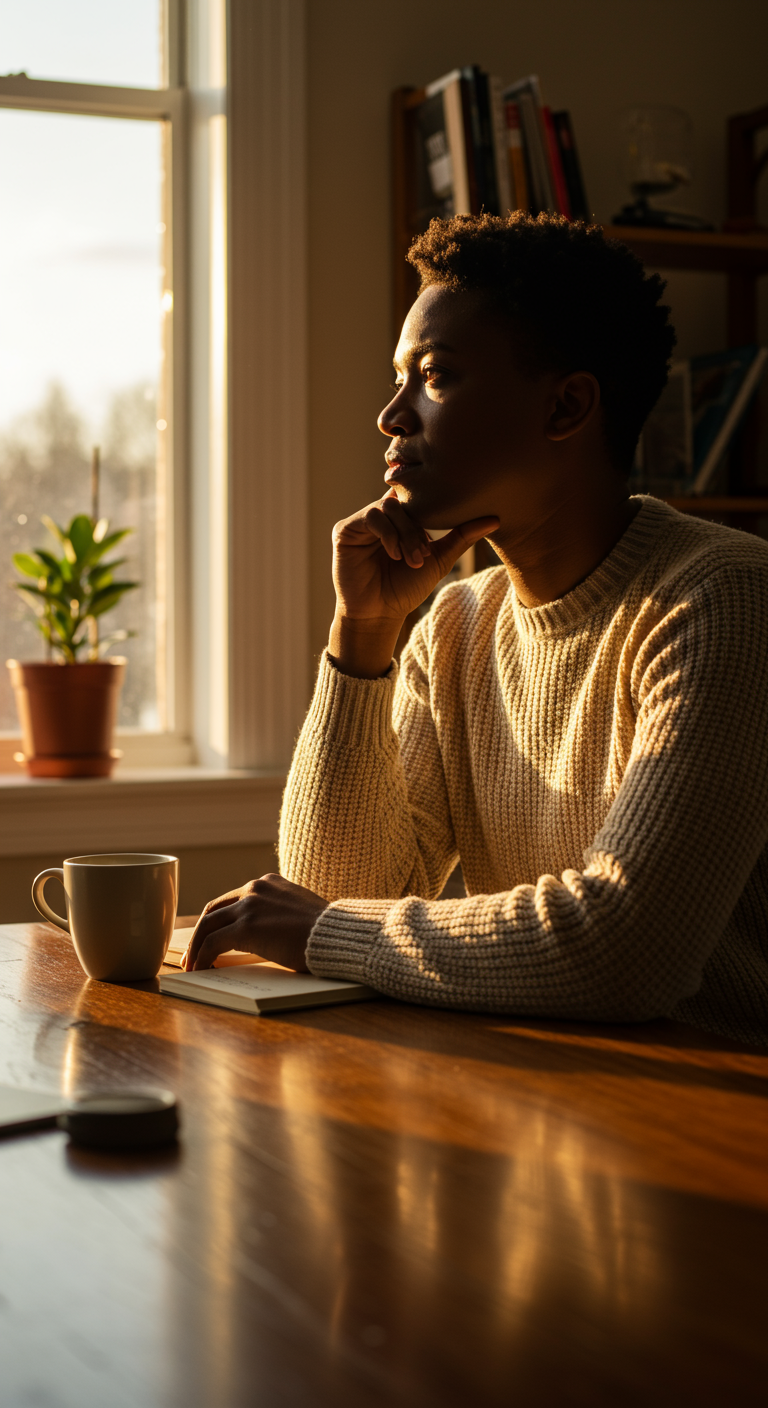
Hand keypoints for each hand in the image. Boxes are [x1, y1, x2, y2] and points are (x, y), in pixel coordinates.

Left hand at [182, 873, 328, 971]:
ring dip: (197, 947)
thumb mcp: (299, 913)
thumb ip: (278, 914)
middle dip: (200, 933)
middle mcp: (255, 888)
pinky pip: (213, 943)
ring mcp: (249, 906)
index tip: (211, 937)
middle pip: (214, 910)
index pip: (232, 900)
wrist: (338, 935)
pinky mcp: (246, 927)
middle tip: (193, 953)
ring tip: (192, 966)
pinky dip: (202, 956)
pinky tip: (202, 969)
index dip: (218, 920)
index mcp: (268, 883)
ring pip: (208, 925)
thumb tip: (266, 935)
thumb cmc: (326, 932)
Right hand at [329, 490, 498, 675]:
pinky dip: (387, 534)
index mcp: (400, 519)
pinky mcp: (345, 530)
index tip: (437, 536)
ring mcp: (362, 522)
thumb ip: (462, 537)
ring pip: (388, 508)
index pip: (416, 499)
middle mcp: (381, 516)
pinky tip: (394, 555)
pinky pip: (370, 517)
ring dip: (404, 534)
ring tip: (411, 560)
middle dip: (416, 530)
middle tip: (423, 556)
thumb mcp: (439, 560)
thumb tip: (496, 518)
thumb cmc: (406, 589)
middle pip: (403, 503)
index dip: (429, 511)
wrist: (379, 614)